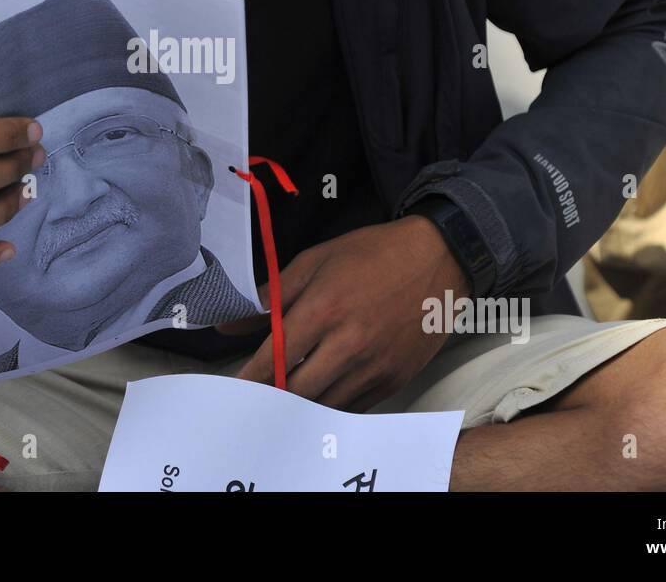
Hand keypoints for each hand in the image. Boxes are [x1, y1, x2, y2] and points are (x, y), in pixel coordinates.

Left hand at [230, 216, 469, 410]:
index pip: (274, 358)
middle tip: (257, 396)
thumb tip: (228, 323)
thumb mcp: (314, 262)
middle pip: (296, 390)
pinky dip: (331, 408)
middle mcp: (348, 344)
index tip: (237, 385)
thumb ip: (269, 297)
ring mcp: (374, 366)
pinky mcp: (394, 379)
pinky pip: (353, 409)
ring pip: (323, 406)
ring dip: (300, 407)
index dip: (251, 376)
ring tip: (284, 400)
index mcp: (323, 310)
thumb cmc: (371, 255)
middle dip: (271, 396)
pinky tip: (319, 398)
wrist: (437, 259)